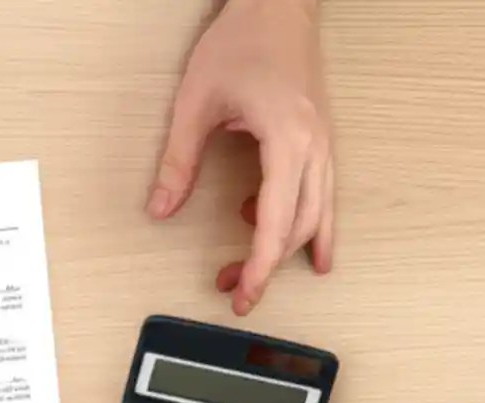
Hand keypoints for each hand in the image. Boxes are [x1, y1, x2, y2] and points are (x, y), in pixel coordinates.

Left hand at [147, 0, 332, 315]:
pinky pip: (322, 193)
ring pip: (318, 214)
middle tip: (236, 291)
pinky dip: (308, 223)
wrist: (277, 5)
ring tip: (256, 274)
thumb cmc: (242, 43)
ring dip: (288, 249)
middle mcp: (315, 146)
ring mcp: (324, 143)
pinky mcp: (321, 139)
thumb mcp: (195, 103)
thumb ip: (178, 161)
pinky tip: (290, 241)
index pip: (277, 221)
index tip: (243, 293)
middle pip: (300, 226)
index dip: (258, 265)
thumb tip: (160, 209)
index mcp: (288, 139)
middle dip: (266, 265)